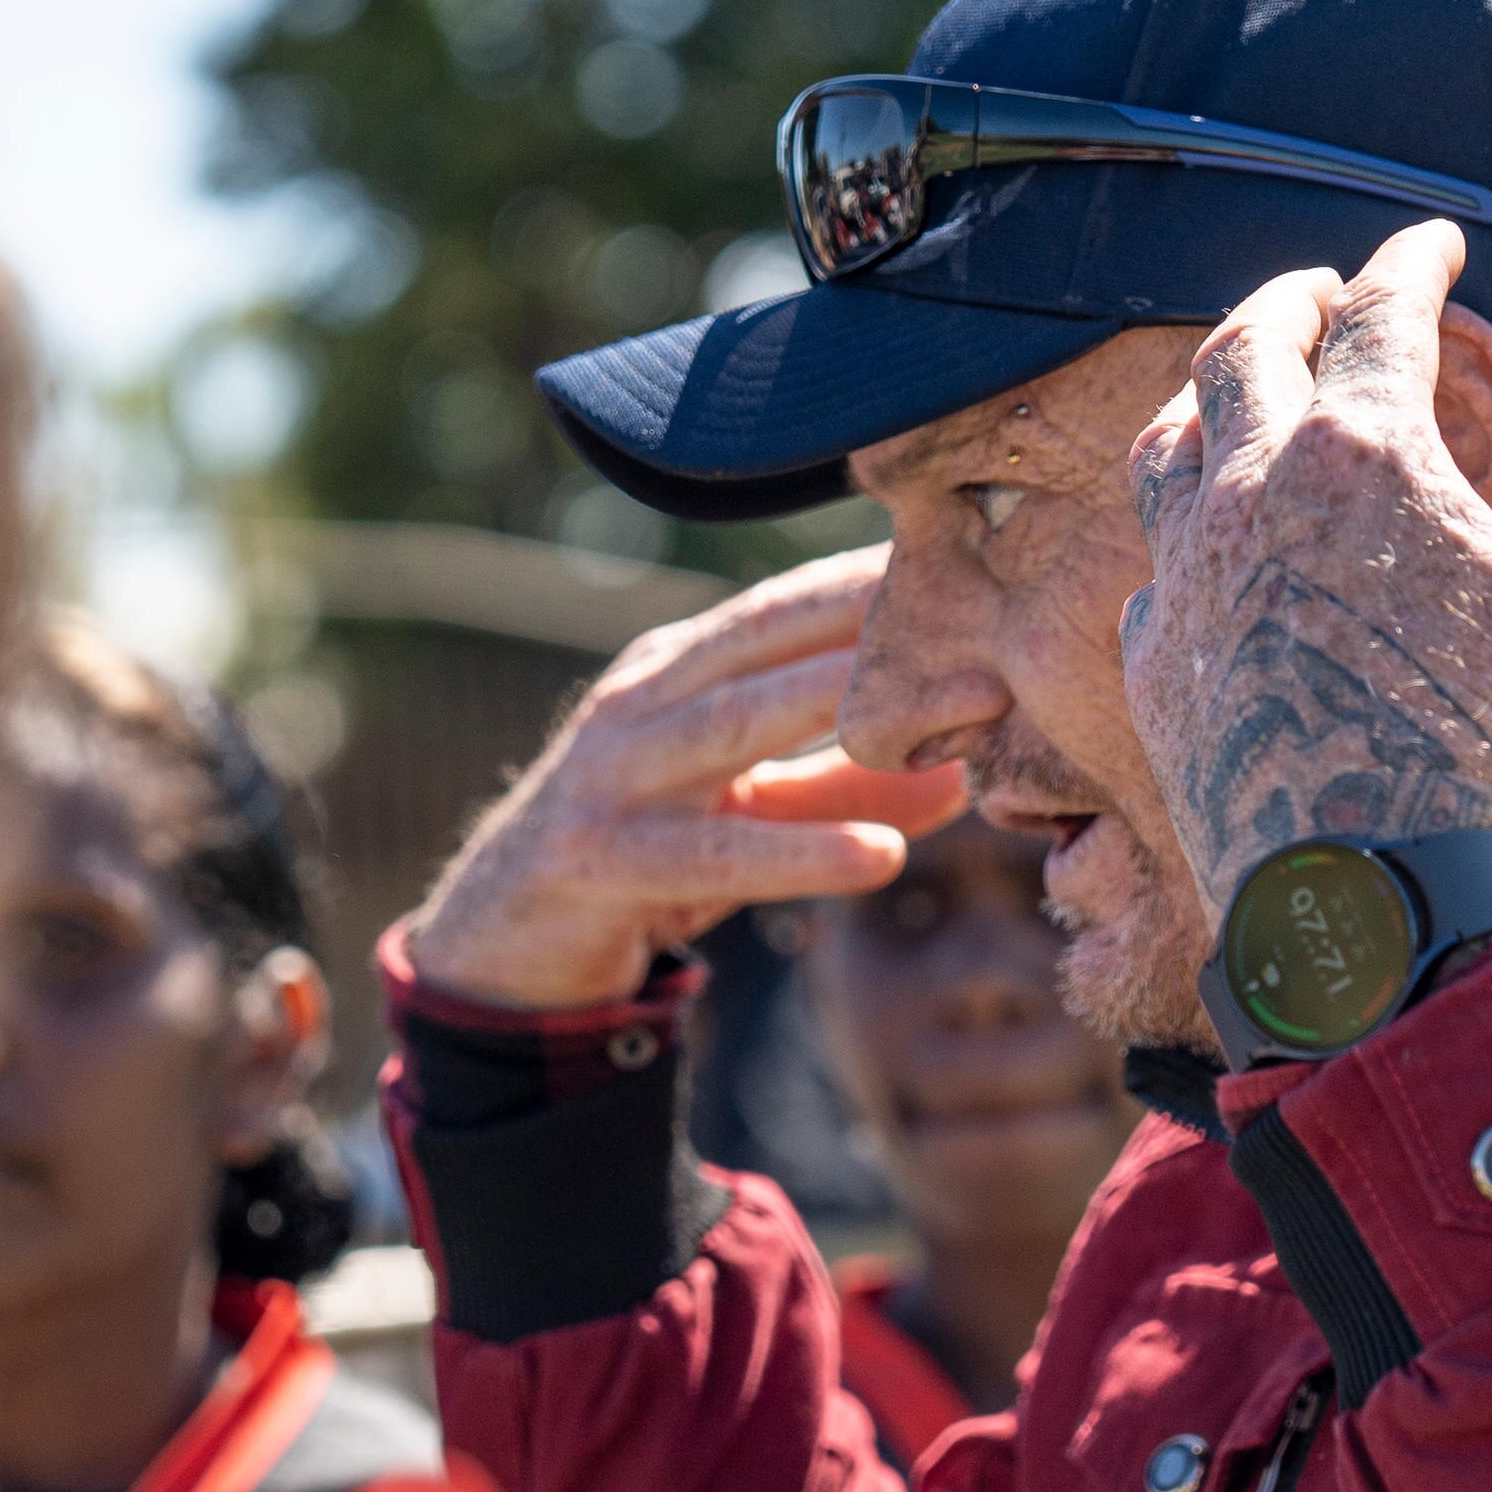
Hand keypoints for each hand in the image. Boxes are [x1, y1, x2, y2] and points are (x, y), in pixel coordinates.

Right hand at [404, 548, 966, 1012]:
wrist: (502, 936)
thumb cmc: (639, 849)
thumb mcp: (747, 811)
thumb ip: (839, 788)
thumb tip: (961, 774)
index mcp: (677, 670)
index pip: (783, 606)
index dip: (870, 579)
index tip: (974, 555)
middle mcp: (642, 701)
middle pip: (765, 640)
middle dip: (874, 622)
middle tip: (989, 617)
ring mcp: (613, 775)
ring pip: (739, 725)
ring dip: (851, 712)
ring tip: (959, 715)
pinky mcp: (600, 859)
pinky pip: (717, 850)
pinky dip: (801, 852)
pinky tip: (880, 858)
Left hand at [1120, 221, 1491, 901]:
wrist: (1355, 876)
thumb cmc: (1480, 727)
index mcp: (1362, 446)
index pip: (1380, 311)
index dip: (1411, 264)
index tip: (1433, 244)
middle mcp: (1253, 488)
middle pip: (1246, 351)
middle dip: (1288, 306)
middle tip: (1319, 293)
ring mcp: (1189, 573)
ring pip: (1170, 443)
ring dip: (1207, 401)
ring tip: (1238, 392)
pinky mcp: (1153, 658)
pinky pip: (1153, 565)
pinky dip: (1183, 534)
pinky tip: (1207, 552)